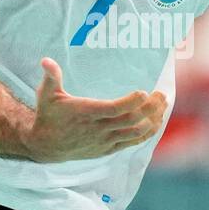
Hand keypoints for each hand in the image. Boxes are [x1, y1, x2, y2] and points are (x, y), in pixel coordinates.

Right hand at [24, 57, 166, 161]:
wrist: (45, 145)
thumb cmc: (49, 115)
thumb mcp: (46, 94)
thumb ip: (51, 76)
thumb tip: (46, 60)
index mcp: (87, 113)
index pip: (114, 109)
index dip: (131, 102)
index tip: (144, 92)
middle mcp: (98, 129)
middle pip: (131, 121)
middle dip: (150, 108)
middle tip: (161, 94)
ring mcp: (105, 141)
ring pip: (135, 133)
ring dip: (152, 120)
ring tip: (163, 106)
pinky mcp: (108, 149)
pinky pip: (132, 143)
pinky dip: (146, 133)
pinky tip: (156, 123)